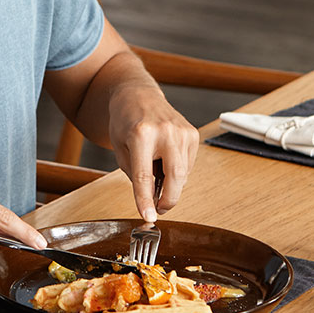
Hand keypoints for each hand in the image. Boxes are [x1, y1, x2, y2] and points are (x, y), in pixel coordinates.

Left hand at [108, 84, 199, 221]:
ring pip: (183, 174)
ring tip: (155, 169)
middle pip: (175, 177)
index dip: (146, 200)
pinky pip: (188, 164)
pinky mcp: (192, 133)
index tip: (149, 217)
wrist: (138, 95)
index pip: (144, 176)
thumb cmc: (126, 122)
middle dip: (168, 200)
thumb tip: (152, 200)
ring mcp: (182, 131)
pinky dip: (177, 170)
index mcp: (141, 134)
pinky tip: (165, 159)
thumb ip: (134, 175)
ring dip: (170, 183)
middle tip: (158, 208)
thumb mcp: (120, 149)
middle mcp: (165, 131)